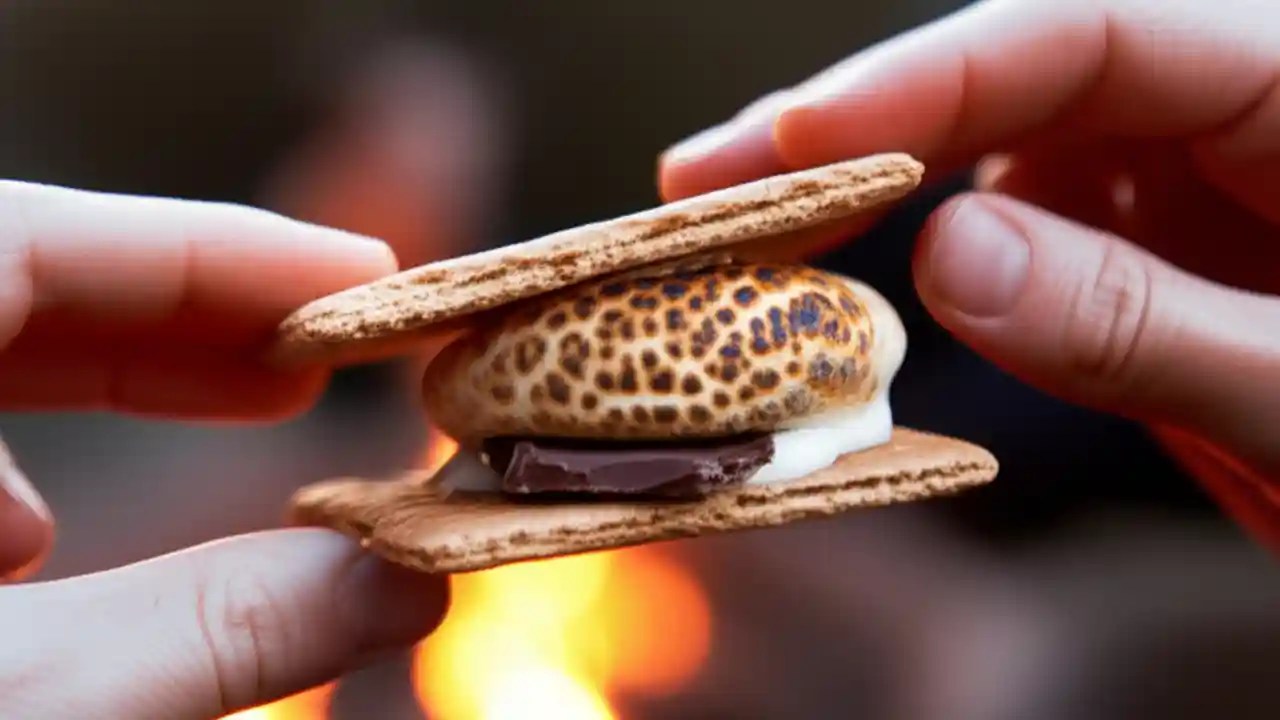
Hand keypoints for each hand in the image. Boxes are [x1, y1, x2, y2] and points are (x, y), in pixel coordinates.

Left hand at [0, 183, 447, 717]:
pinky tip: (53, 539)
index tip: (367, 272)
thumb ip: (214, 629)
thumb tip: (410, 581)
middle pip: (9, 275)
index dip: (213, 248)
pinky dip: (14, 456)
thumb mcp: (26, 703)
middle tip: (337, 341)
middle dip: (190, 307)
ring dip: (118, 369)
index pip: (25, 239)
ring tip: (266, 398)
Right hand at [659, 0, 1279, 545]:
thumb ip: (1147, 322)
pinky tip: (856, 288)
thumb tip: (948, 250)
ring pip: (996, 150)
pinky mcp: (1152, 239)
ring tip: (756, 250)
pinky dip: (927, 263)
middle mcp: (1236, 99)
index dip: (920, 78)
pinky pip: (1018, 229)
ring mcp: (1189, 168)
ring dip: (872, 197)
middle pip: (1014, 72)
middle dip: (855, 128)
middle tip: (705, 184)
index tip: (789, 142)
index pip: (1089, 30)